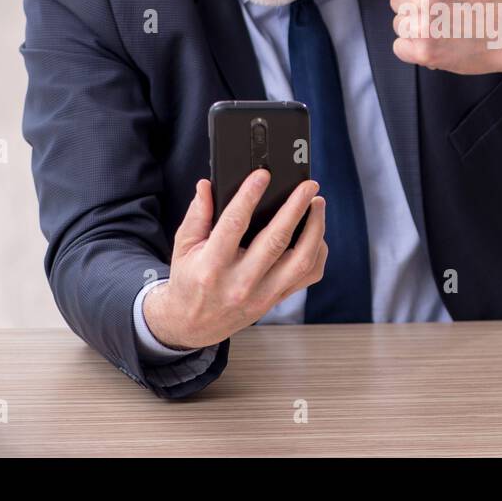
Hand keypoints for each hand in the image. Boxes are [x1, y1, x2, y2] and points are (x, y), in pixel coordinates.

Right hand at [143, 171, 327, 350]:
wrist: (194, 324)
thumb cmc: (190, 279)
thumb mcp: (184, 247)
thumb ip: (197, 215)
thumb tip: (207, 185)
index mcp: (211, 266)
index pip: (234, 225)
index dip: (249, 196)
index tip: (263, 175)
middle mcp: (240, 283)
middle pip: (276, 241)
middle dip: (295, 208)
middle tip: (308, 185)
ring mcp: (262, 295)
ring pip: (301, 261)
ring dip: (315, 229)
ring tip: (317, 203)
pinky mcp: (276, 300)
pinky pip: (308, 275)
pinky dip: (318, 252)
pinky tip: (316, 233)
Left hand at [389, 0, 501, 88]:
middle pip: (397, 2)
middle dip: (418, 8)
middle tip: (448, 12)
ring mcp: (424, 25)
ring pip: (399, 24)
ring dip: (417, 29)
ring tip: (446, 28)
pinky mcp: (425, 51)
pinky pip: (400, 48)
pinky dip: (416, 50)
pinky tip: (440, 43)